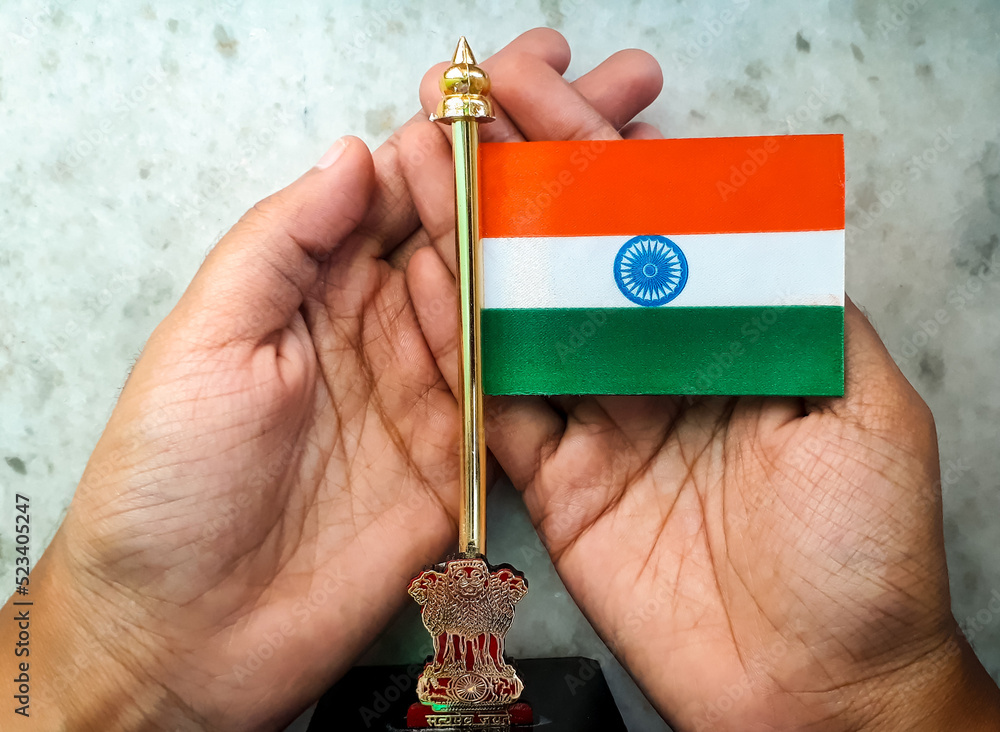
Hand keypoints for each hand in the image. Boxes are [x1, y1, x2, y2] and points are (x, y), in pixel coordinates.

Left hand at [3, 29, 664, 731]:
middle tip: (615, 96)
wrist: (187, 633)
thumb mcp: (205, 343)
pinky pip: (524, 391)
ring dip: (571, 239)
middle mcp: (382, 330)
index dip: (461, 130)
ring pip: (511, 300)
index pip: (399, 188)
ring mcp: (430, 393)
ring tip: (636, 175)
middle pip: (472, 231)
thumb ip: (280, 247)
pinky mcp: (465, 461)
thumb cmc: (167, 486)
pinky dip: (569, 343)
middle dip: (541, 165)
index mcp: (314, 289)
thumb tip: (356, 153)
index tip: (525, 74)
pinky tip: (615, 293)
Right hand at [407, 127, 999, 731]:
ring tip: (425, 177)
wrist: (817, 691)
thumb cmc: (864, 556)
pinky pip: (500, 408)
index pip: (655, 228)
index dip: (599, 159)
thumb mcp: (860, 408)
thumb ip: (793, 310)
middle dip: (520, 185)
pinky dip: (461, 350)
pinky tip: (427, 284)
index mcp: (731, 341)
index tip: (545, 98)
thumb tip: (736, 217)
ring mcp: (603, 424)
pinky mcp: (561, 485)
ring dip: (475, 248)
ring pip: (526, 323)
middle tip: (462, 117)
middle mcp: (658, 370)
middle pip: (576, 262)